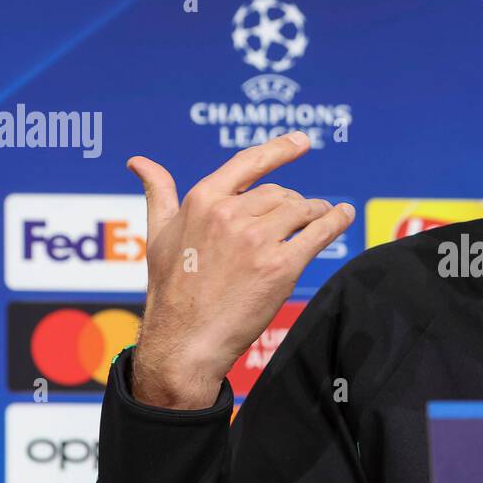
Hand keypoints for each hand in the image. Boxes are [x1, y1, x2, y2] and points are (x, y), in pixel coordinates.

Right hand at [126, 131, 354, 408]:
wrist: (185, 341)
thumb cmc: (170, 290)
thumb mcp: (158, 234)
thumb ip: (158, 193)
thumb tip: (138, 161)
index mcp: (202, 200)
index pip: (249, 163)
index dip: (279, 149)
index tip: (302, 141)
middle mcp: (230, 213)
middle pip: (280, 194)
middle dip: (291, 205)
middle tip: (296, 219)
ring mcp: (257, 239)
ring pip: (302, 211)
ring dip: (315, 213)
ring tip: (321, 218)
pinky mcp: (281, 266)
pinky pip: (320, 232)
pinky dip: (337, 221)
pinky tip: (344, 216)